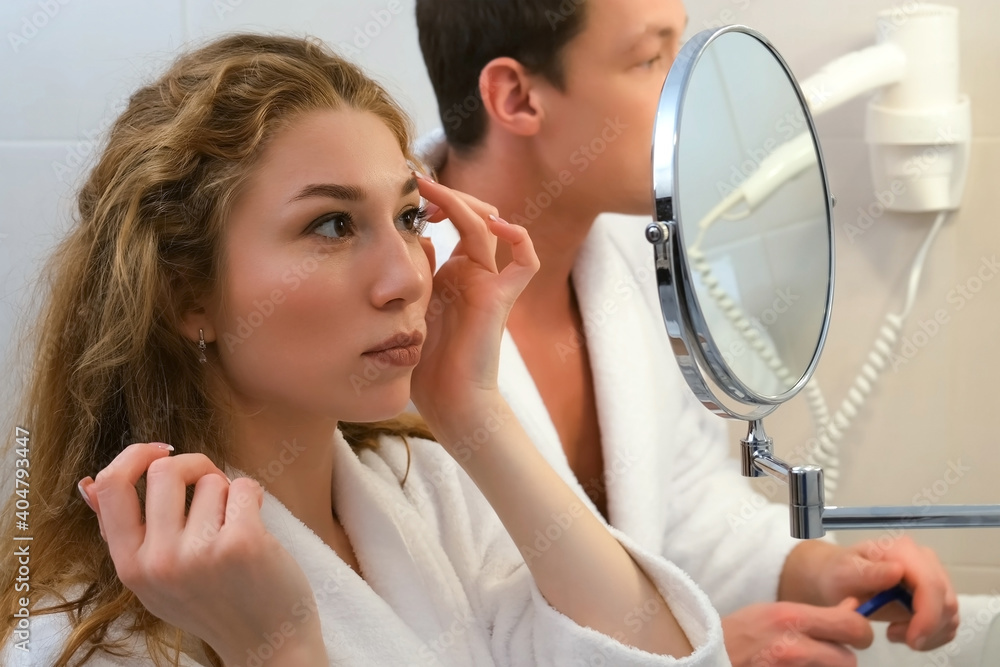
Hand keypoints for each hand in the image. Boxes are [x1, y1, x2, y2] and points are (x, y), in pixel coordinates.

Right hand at [78, 443, 326, 665]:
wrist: (265, 642)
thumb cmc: (212, 601)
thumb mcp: (154, 578)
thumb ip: (123, 532)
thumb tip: (87, 483)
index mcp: (130, 566)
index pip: (111, 487)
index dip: (134, 455)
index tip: (161, 451)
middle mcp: (159, 561)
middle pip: (164, 470)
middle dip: (195, 466)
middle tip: (214, 486)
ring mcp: (199, 554)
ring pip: (210, 480)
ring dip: (228, 494)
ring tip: (234, 527)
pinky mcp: (241, 544)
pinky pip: (243, 486)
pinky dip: (253, 496)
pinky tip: (256, 525)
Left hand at [410, 175, 538, 431]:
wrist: (447, 401)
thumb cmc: (424, 365)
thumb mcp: (407, 308)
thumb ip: (413, 273)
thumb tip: (416, 237)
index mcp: (451, 274)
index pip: (451, 223)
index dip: (434, 202)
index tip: (406, 190)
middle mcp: (473, 273)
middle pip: (471, 217)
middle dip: (447, 195)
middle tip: (417, 182)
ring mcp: (489, 283)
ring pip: (488, 227)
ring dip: (464, 204)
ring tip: (434, 192)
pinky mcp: (502, 298)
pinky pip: (524, 262)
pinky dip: (518, 238)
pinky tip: (496, 225)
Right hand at [722, 598, 872, 665]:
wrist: (708, 658)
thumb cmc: (739, 634)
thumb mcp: (774, 613)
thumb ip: (814, 614)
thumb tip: (853, 609)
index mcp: (791, 619)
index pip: (852, 627)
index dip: (859, 631)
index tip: (854, 633)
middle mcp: (794, 648)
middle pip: (848, 660)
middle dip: (840, 657)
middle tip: (824, 653)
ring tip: (802, 661)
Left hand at [811, 536, 958, 649]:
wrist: (841, 578)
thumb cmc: (840, 574)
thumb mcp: (845, 573)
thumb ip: (869, 572)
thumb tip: (898, 571)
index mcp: (903, 550)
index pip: (930, 584)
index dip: (928, 615)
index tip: (912, 639)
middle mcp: (924, 560)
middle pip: (946, 601)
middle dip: (926, 628)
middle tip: (893, 635)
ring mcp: (934, 576)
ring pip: (950, 614)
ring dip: (928, 633)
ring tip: (894, 632)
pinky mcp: (937, 595)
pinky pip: (948, 622)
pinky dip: (932, 636)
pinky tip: (906, 632)